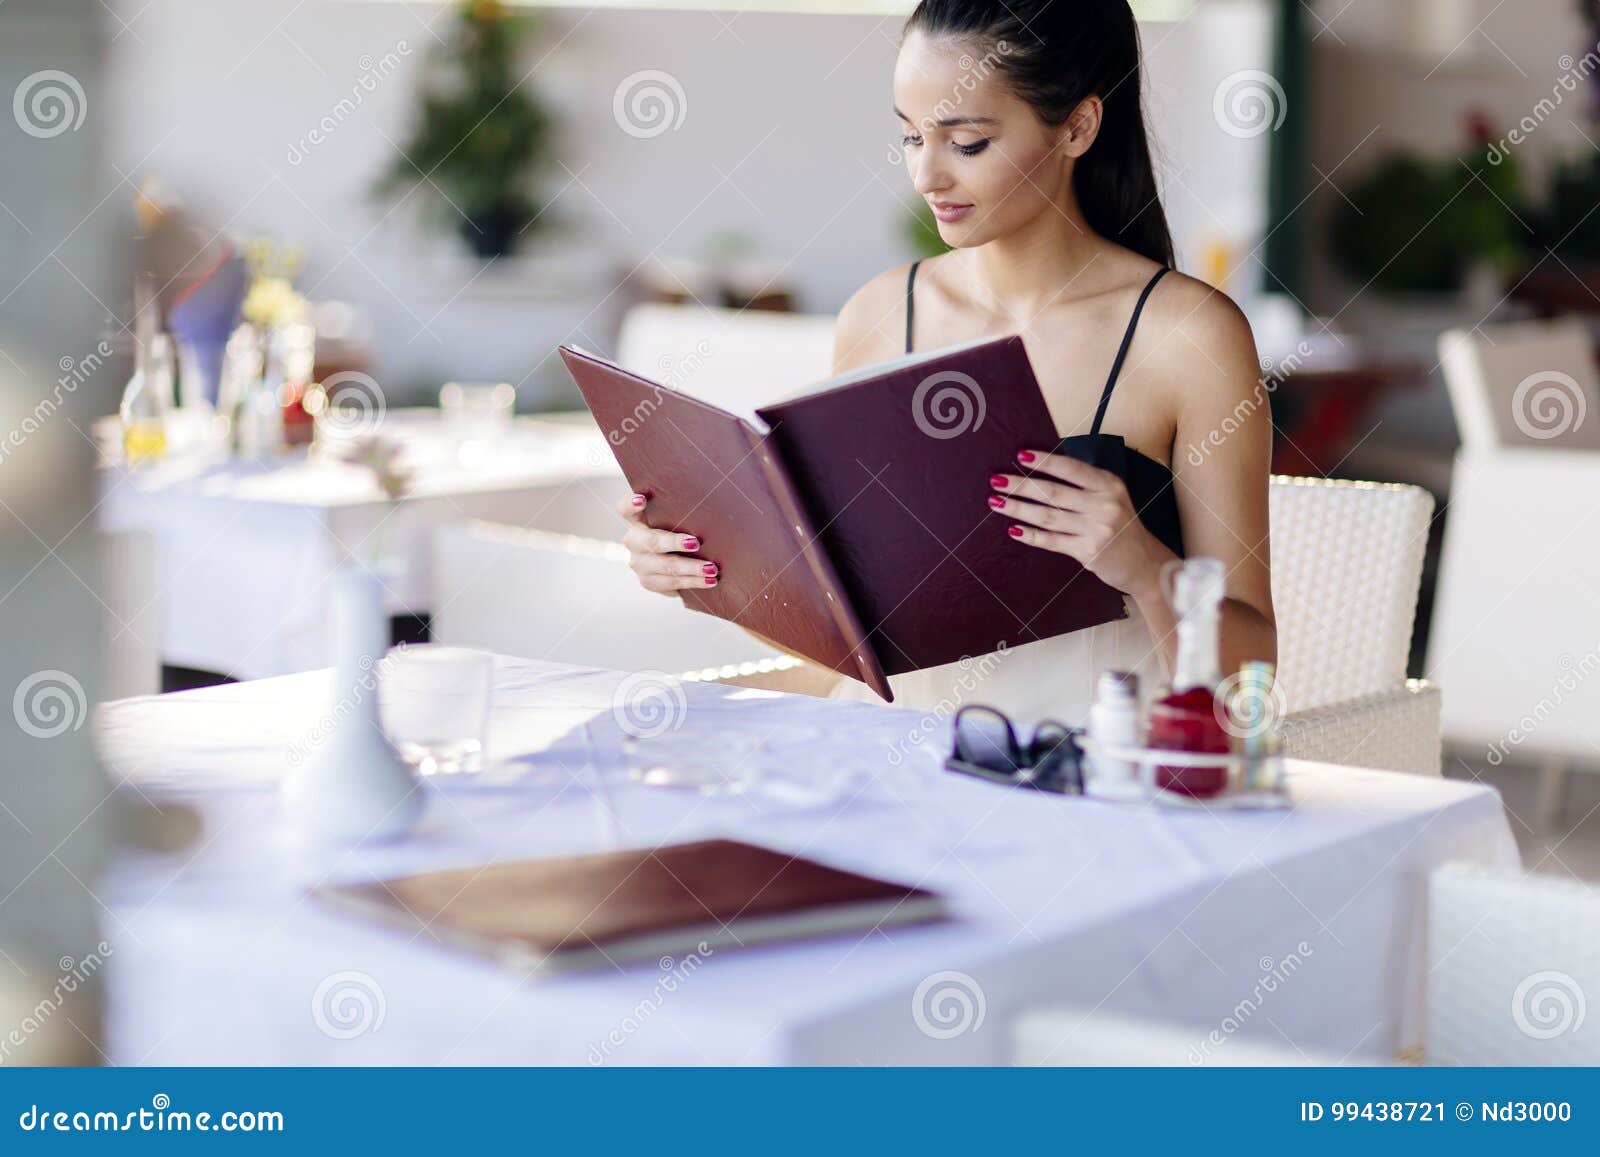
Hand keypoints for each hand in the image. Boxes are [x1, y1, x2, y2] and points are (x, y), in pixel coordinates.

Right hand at [618, 492, 718, 595]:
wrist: (675, 565)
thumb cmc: (680, 532)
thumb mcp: (676, 520)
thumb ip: (682, 513)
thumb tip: (714, 508)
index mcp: (638, 521)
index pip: (625, 509)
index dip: (630, 504)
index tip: (642, 500)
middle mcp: (634, 542)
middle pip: (651, 541)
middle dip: (674, 542)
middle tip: (695, 543)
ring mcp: (639, 564)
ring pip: (665, 566)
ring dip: (691, 568)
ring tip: (711, 568)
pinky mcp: (649, 582)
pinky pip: (672, 583)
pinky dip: (693, 582)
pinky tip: (710, 581)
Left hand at [987, 448, 1173, 596]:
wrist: (1145, 563)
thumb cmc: (1122, 525)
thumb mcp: (1113, 497)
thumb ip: (1086, 484)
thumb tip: (1043, 469)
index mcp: (1109, 485)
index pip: (1071, 468)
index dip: (1045, 461)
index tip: (1020, 455)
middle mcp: (1104, 505)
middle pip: (1053, 492)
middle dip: (1021, 485)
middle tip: (996, 480)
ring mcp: (1095, 530)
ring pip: (1048, 516)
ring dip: (1018, 509)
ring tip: (996, 502)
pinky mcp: (1088, 552)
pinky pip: (1051, 541)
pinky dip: (1031, 535)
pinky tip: (1013, 529)